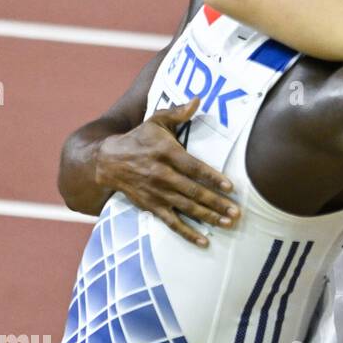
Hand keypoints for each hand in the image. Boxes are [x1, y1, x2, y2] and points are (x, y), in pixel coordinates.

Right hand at [94, 97, 239, 245]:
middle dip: (216, 203)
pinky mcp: (151, 206)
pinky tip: (204, 241)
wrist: (106, 161)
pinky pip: (171, 222)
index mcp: (165, 153)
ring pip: (186, 208)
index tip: (230, 187)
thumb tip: (198, 100)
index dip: (212, 177)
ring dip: (208, 217)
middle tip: (237, 212)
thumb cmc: (139, 138)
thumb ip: (177, 112)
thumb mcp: (155, 121)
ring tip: (229, 224)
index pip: (193, 167)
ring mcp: (156, 193)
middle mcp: (161, 175)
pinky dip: (187, 233)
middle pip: (193, 191)